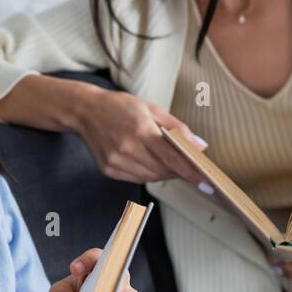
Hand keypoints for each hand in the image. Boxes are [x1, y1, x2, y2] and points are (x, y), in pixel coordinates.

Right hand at [75, 89, 210, 187]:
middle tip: (186, 164)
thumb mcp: (152, 109)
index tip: (206, 183)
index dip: (191, 172)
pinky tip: (144, 159)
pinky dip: (147, 173)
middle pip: (163, 170)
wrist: (86, 111)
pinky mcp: (109, 169)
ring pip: (151, 177)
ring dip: (163, 172)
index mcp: (140, 130)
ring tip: (162, 158)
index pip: (172, 158)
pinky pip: (137, 179)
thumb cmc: (120, 107)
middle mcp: (127, 148)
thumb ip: (178, 128)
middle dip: (178, 170)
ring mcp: (116, 161)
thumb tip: (199, 146)